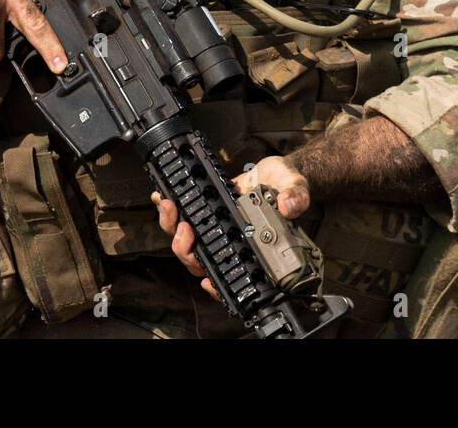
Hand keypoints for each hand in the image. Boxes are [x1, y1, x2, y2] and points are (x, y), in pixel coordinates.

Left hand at [150, 156, 311, 302]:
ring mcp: (215, 228)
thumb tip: (289, 206)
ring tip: (170, 207)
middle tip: (186, 228)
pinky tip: (161, 198)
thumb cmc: (286, 186)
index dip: (216, 285)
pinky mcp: (205, 211)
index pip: (231, 276)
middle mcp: (230, 242)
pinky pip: (182, 218)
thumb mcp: (295, 187)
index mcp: (251, 246)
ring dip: (172, 228)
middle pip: (200, 260)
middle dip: (185, 248)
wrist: (276, 171)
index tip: (207, 281)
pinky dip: (168, 210)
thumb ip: (296, 197)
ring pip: (186, 242)